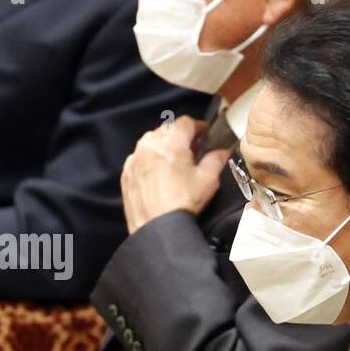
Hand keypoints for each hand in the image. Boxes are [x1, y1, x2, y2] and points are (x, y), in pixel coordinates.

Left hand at [121, 116, 227, 234]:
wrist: (156, 227)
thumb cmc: (184, 202)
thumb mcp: (207, 180)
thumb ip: (216, 160)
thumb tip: (223, 150)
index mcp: (172, 143)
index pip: (185, 122)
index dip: (197, 125)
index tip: (204, 133)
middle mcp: (150, 145)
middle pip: (166, 130)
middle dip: (179, 135)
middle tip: (190, 148)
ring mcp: (135, 158)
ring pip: (149, 141)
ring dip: (162, 144)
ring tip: (172, 158)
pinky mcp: (126, 172)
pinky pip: (138, 157)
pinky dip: (148, 158)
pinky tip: (156, 171)